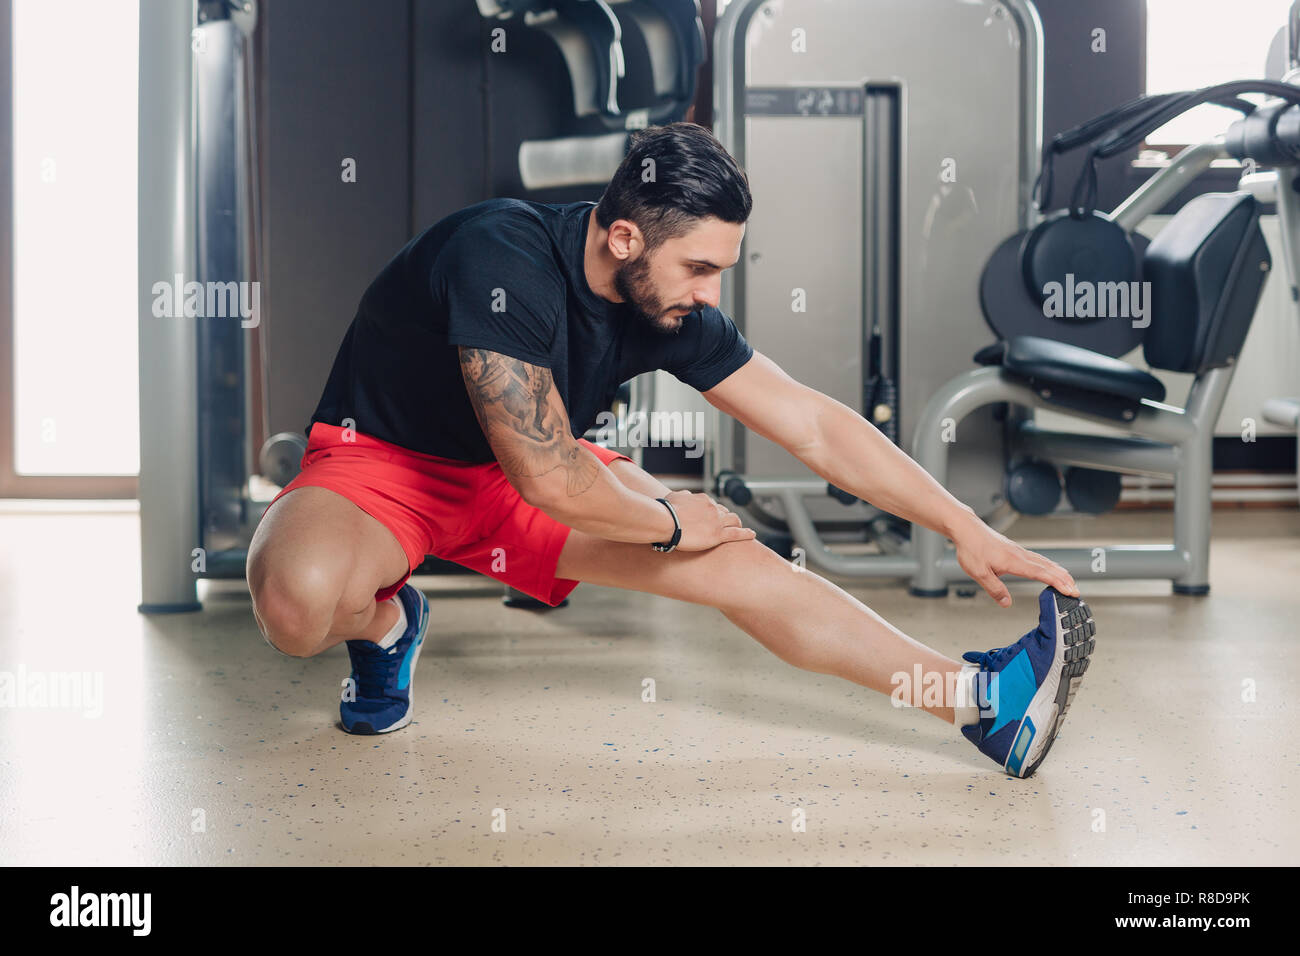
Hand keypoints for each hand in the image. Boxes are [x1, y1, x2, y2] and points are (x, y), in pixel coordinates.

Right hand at [663, 490, 756, 551]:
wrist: (666, 521)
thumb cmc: (666, 510)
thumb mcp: (674, 496)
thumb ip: (684, 495)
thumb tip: (688, 495)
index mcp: (704, 499)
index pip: (714, 504)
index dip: (715, 511)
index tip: (714, 517)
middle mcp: (713, 508)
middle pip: (726, 512)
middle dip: (727, 517)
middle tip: (727, 523)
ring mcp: (717, 521)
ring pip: (734, 520)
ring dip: (737, 524)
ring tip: (740, 528)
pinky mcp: (718, 535)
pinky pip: (737, 533)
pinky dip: (746, 533)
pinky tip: (752, 534)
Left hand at [950, 511, 1078, 606]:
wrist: (966, 529)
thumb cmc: (971, 548)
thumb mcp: (979, 573)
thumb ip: (994, 588)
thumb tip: (1006, 603)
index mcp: (1014, 561)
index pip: (1041, 573)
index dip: (1057, 582)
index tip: (1070, 590)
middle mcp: (1020, 555)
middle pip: (1048, 567)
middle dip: (1064, 579)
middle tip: (1077, 590)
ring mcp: (1018, 551)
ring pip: (1044, 561)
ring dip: (1058, 571)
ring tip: (1069, 581)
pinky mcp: (1015, 550)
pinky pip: (1037, 558)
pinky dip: (1048, 565)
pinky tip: (1049, 569)